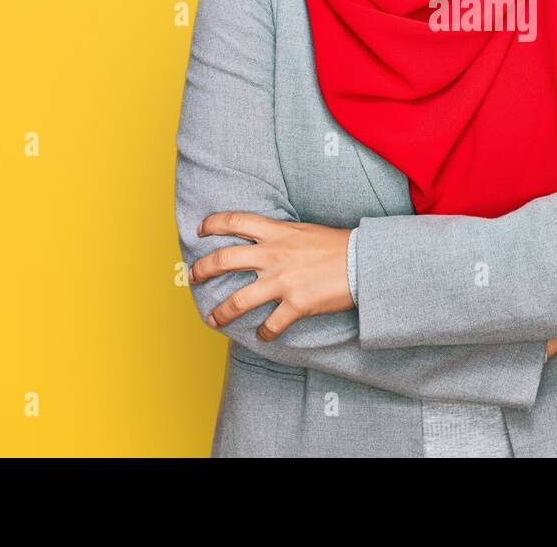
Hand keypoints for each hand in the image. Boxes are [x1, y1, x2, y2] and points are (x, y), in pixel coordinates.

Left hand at [190, 211, 352, 340]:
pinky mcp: (296, 304)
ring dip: (221, 313)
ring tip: (213, 320)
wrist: (364, 262)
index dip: (213, 224)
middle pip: (224, 260)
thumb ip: (281, 235)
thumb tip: (265, 241)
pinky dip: (264, 333)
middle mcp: (273, 255)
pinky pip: (271, 325)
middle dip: (202, 270)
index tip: (200, 229)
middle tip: (192, 277)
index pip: (235, 221)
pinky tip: (263, 335)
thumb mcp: (305, 230)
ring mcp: (283, 281)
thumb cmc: (338, 245)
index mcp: (277, 232)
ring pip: (238, 300)